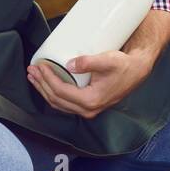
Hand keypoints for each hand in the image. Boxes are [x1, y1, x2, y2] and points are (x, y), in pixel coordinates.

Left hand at [27, 50, 154, 118]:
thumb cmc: (124, 66)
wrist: (137, 71)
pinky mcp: (88, 104)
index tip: (40, 65)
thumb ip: (88, 62)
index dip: (48, 79)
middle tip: (32, 69)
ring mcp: (88, 109)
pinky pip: (65, 102)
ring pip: (58, 103)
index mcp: (91, 100)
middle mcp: (88, 109)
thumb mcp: (108, 60)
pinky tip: (48, 83)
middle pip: (56, 99)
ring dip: (44, 89)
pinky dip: (53, 92)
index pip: (61, 91)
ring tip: (35, 76)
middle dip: (41, 84)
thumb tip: (69, 64)